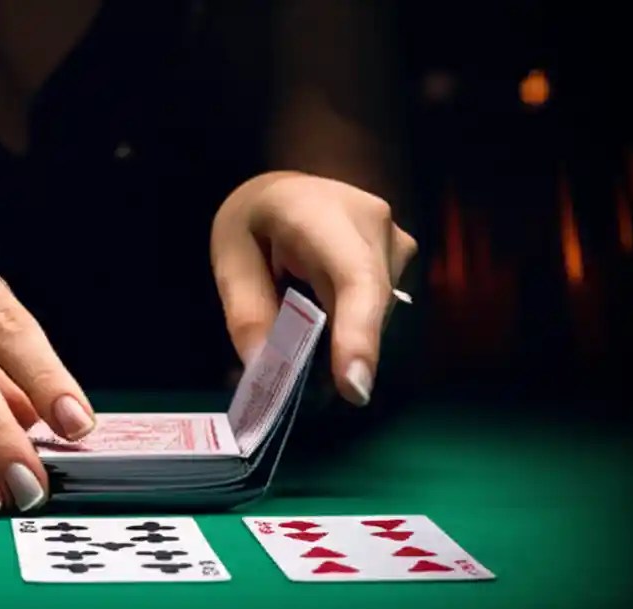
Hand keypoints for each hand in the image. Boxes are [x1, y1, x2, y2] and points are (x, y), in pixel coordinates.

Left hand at [210, 171, 416, 405]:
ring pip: (377, 317)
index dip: (358, 335)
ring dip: (342, 344)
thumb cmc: (254, 222)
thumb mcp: (231, 260)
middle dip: (338, 357)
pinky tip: (320, 331)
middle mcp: (373, 224)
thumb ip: (247, 313)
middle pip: (369, 308)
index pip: (353, 278)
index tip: (353, 388)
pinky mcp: (402, 263)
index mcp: (319, 213)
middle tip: (297, 391)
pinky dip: (350, 333)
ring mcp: (396, 242)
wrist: (287, 192)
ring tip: (299, 344)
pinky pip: (378, 312)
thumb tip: (266, 368)